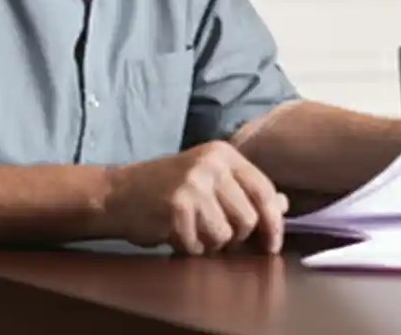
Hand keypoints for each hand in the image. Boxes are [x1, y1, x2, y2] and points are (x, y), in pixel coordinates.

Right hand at [103, 141, 288, 255]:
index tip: (272, 244)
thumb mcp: (209, 179)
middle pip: (248, 218)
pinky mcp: (176, 207)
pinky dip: (189, 247)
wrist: (116, 193)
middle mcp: (212, 164)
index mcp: (224, 154)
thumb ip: (245, 190)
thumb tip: (284, 204)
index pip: (264, 190)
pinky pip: (198, 244)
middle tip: (214, 232)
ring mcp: (193, 184)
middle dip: (236, 236)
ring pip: (225, 235)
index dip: (274, 222)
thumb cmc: (167, 189)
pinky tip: (176, 234)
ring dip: (210, 243)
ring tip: (192, 230)